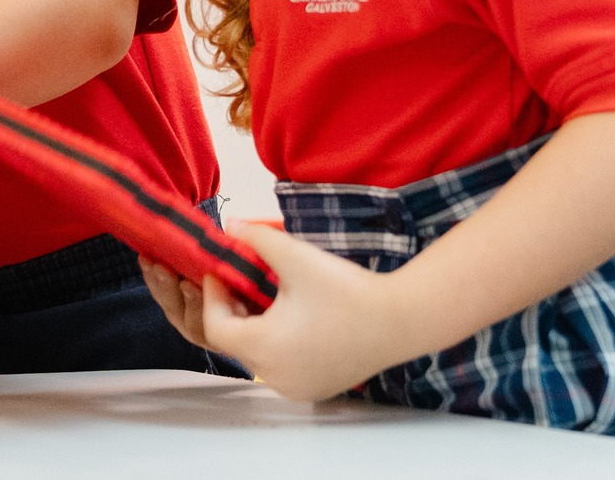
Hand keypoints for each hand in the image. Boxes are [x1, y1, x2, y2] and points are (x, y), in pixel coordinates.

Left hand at [139, 225, 416, 402]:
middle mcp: (275, 376)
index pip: (216, 327)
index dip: (213, 297)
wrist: (401, 320)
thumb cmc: (348, 290)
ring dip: (252, 327)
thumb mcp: (295, 256)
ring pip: (256, 356)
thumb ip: (256, 238)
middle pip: (234, 343)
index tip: (221, 271)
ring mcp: (296, 387)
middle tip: (238, 280)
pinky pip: (279, 367)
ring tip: (262, 295)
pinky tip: (287, 318)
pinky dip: (274, 344)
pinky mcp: (314, 389)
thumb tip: (230, 225)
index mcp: (264, 348)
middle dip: (231, 309)